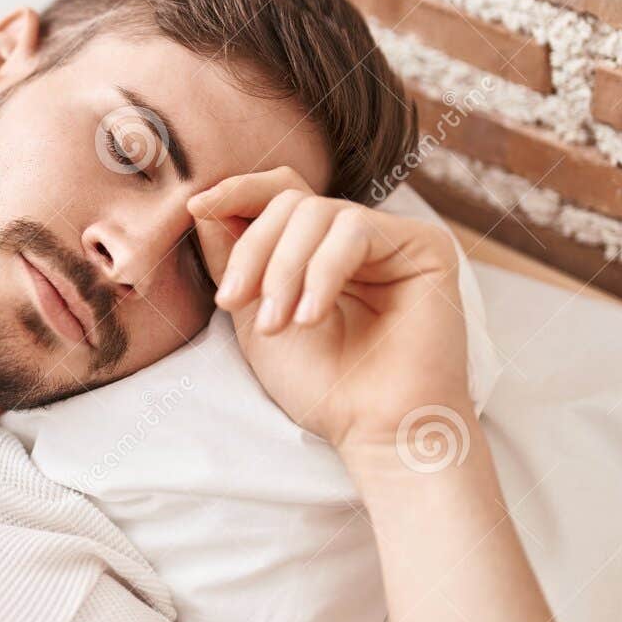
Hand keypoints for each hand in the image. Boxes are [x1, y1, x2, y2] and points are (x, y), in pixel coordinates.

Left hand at [188, 169, 468, 454]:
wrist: (373, 429)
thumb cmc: (321, 384)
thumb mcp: (254, 315)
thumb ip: (234, 259)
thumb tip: (203, 204)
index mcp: (319, 249)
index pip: (279, 194)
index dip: (237, 192)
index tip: (197, 207)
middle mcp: (357, 238)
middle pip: (290, 200)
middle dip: (254, 249)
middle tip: (234, 302)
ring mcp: (393, 239)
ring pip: (317, 212)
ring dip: (284, 270)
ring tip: (278, 326)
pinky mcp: (425, 246)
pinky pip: (355, 231)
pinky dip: (322, 273)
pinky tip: (312, 318)